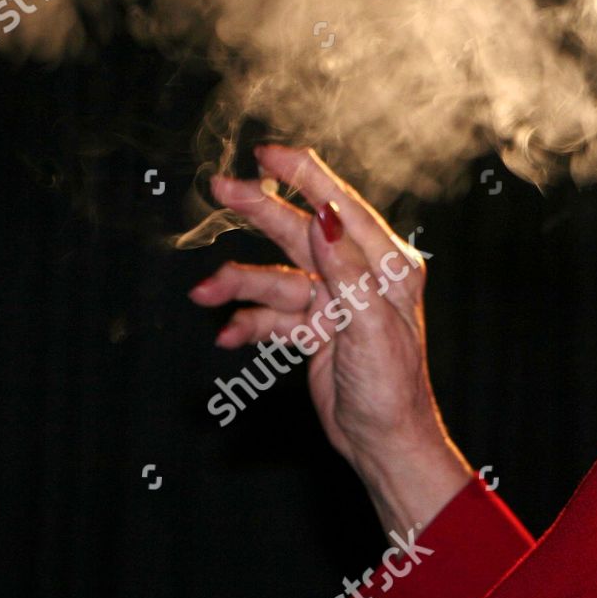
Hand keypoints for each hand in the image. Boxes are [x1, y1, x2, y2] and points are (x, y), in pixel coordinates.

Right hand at [189, 143, 473, 532]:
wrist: (384, 444)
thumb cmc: (392, 388)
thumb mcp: (372, 326)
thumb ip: (347, 271)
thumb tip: (324, 217)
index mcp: (387, 266)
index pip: (341, 207)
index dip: (305, 177)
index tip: (268, 154)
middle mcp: (361, 276)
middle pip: (302, 232)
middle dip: (261, 212)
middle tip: (220, 189)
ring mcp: (337, 302)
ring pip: (279, 278)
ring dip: (241, 284)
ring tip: (204, 292)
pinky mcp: (317, 329)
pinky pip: (273, 316)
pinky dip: (248, 323)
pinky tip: (227, 335)